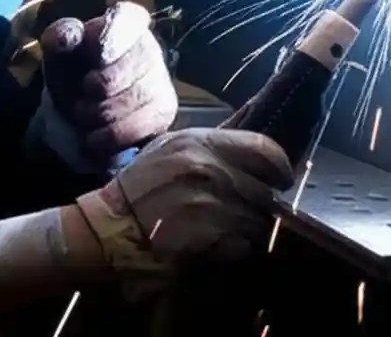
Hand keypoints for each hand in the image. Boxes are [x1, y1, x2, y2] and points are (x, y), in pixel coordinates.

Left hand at [35, 2, 178, 171]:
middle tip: (81, 98)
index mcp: (123, 22)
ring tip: (85, 117)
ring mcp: (161, 79)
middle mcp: (149, 46)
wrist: (76, 112)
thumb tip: (68, 36)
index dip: (117, 35)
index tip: (100, 56)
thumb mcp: (59, 53)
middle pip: (137, 62)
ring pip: (141, 96)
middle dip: (102, 87)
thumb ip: (59, 37)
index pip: (130, 18)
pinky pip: (146, 123)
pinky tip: (97, 137)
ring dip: (105, 113)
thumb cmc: (71, 74)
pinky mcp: (164, 110)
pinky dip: (115, 134)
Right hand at [74, 128, 293, 296]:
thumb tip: (252, 142)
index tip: (281, 178)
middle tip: (247, 210)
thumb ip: (211, 144)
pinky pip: (242, 245)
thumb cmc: (141, 186)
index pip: (264, 148)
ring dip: (247, 228)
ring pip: (256, 220)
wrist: (109, 227)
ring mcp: (208, 205)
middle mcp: (208, 170)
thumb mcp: (170, 148)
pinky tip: (215, 244)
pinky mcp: (206, 237)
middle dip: (260, 204)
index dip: (280, 166)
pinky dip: (234, 248)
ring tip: (225, 228)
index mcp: (201, 143)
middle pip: (264, 190)